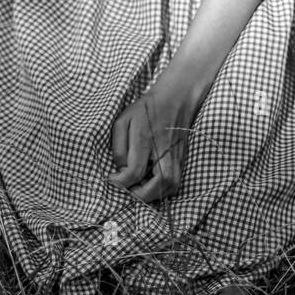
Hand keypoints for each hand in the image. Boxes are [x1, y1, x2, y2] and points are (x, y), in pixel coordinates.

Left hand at [108, 80, 196, 203]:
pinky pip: (175, 182)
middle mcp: (164, 149)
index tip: (112, 179)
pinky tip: (150, 184)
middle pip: (160, 183)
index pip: (134, 171)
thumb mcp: (123, 121)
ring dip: (154, 194)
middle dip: (141, 195)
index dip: (120, 182)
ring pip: (171, 186)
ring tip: (138, 189)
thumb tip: (121, 170)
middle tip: (128, 190)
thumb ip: (119, 147)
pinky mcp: (182, 159)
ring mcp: (176, 155)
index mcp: (145, 138)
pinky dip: (163, 189)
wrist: (175, 98)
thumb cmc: (145, 109)